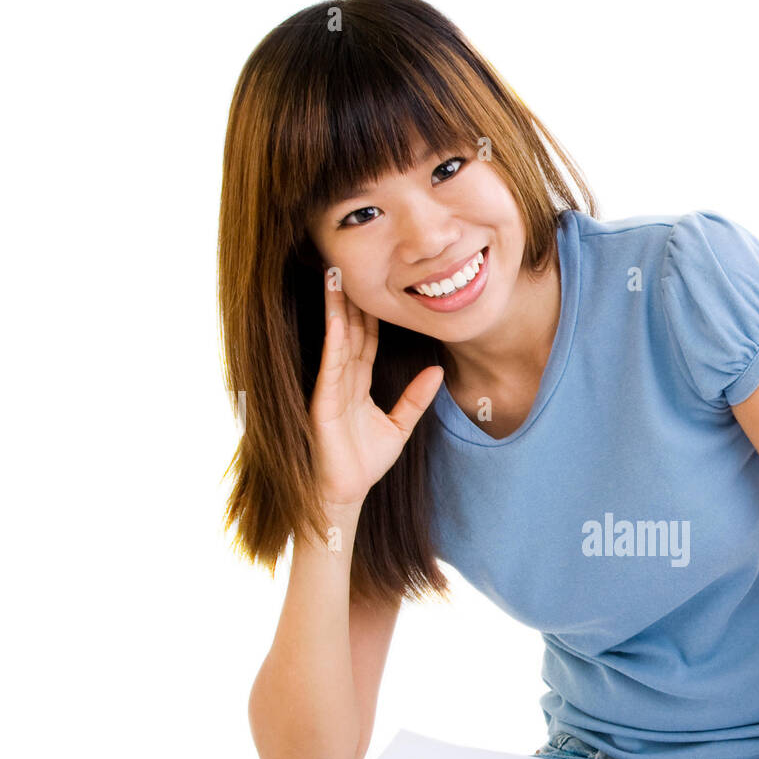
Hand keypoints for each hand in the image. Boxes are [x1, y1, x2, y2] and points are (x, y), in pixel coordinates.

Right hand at [309, 271, 443, 507]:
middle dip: (348, 300)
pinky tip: (336, 315)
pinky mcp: (322, 400)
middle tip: (349, 265)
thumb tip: (436, 372)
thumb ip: (415, 399)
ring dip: (335, 308)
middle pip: (348, 332)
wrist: (345, 493)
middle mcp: (341, 381)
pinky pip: (330, 363)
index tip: (376, 285)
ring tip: (335, 276)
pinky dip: (334, 338)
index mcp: (357, 384)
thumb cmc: (364, 463)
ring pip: (336, 339)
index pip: (365, 341)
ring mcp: (329, 388)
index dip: (369, 313)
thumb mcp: (399, 427)